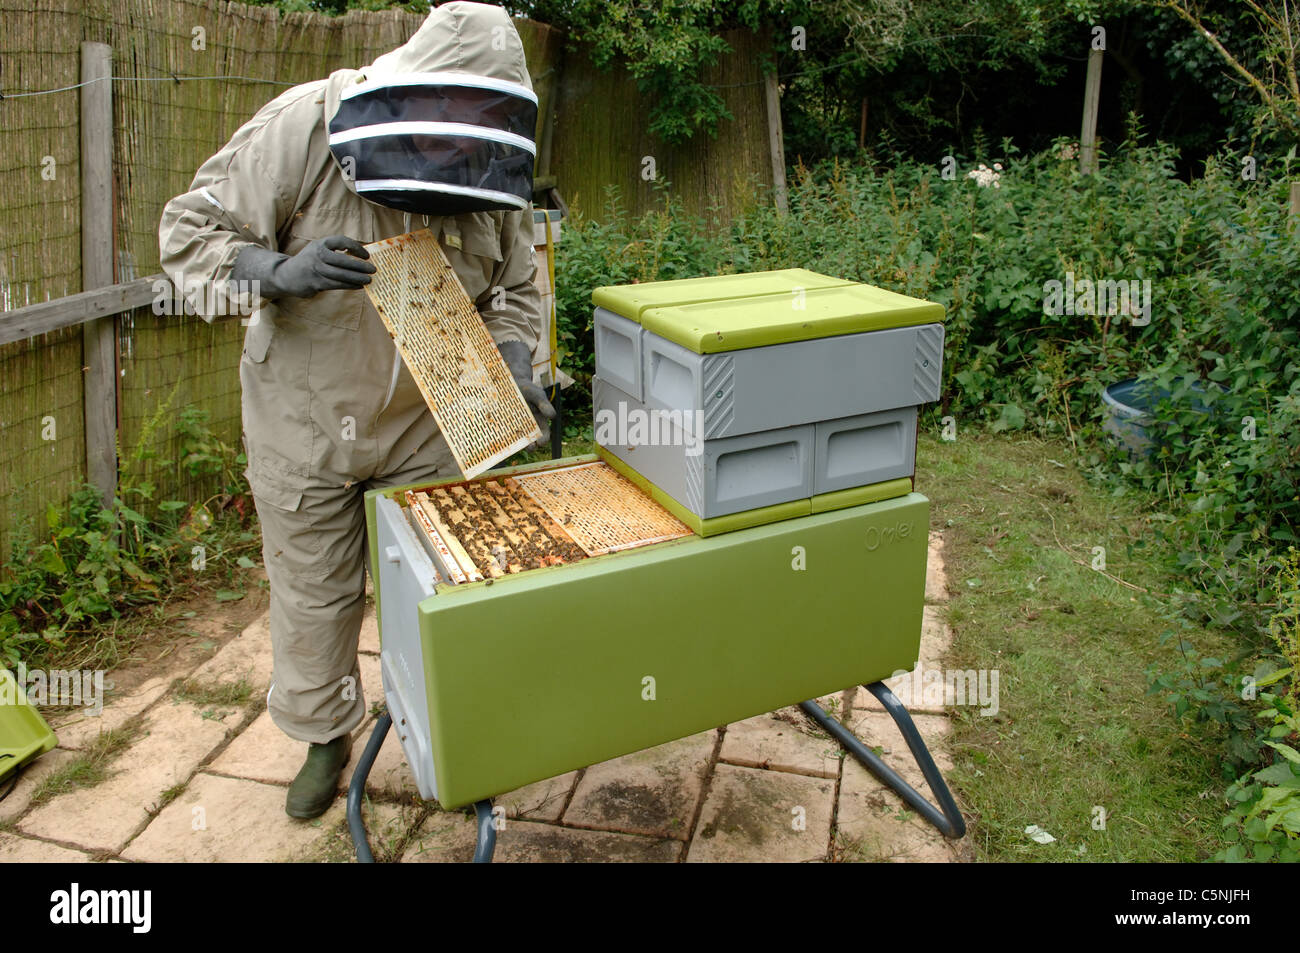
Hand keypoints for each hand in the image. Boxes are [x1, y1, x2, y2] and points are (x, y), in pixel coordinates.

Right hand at [232, 236, 375, 298]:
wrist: (287, 275)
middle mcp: (317, 255)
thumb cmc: (310, 261)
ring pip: (340, 275)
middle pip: (343, 261)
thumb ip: (336, 251)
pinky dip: (349, 286)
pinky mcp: (315, 283)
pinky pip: (336, 285)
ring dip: (357, 278)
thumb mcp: (319, 249)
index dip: (356, 247)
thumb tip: (361, 257)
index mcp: (320, 244)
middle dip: (360, 266)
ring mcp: (316, 270)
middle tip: (373, 270)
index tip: (367, 255)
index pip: (341, 241)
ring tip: (369, 280)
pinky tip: (359, 286)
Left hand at [497, 340, 554, 439]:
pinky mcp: (504, 425)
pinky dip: (505, 438)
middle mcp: (529, 427)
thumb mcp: (536, 394)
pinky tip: (503, 438)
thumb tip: (553, 416)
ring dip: (519, 445)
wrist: (511, 382)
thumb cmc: (527, 389)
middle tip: (530, 448)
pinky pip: (505, 434)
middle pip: (531, 441)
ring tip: (518, 446)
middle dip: (531, 446)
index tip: (542, 442)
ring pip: (518, 440)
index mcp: (539, 422)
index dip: (543, 440)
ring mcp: (516, 427)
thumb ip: (544, 404)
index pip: (544, 435)